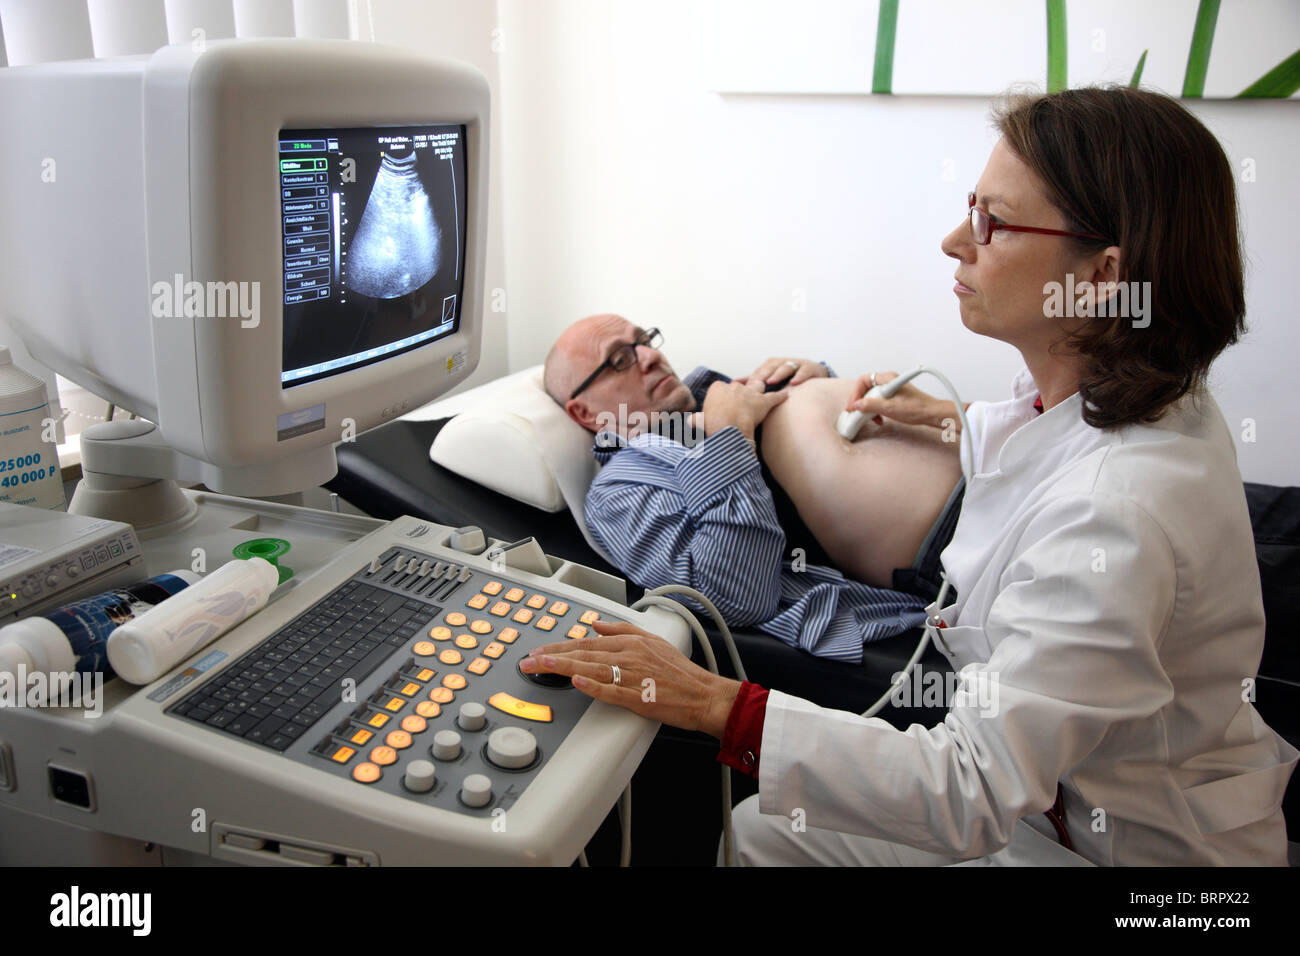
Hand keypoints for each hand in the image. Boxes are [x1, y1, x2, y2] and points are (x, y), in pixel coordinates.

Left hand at [519, 621, 742, 737]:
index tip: (539, 651)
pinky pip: (611, 691)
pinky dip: (593, 686)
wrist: (703, 694)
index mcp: (631, 643)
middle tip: (528, 661)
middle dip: (551, 657)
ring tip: (540, 667)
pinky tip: (577, 682)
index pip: (586, 643)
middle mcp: (629, 657)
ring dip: (563, 668)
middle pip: (582, 654)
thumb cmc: (680, 672)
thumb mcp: (653, 641)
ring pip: (591, 669)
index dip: (559, 647)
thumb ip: (624, 630)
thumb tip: (598, 625)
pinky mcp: (638, 698)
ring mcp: (633, 677)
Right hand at [701, 379, 787, 438]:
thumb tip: (690, 421)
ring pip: (758, 386)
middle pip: (740, 386)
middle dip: (742, 392)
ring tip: (763, 390)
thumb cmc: (712, 426)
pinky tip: (786, 394)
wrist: (728, 430)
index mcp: (717, 389)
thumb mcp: (699, 421)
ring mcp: (750, 393)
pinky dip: (781, 396)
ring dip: (760, 389)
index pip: (721, 388)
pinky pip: (775, 396)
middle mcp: (734, 387)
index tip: (724, 404)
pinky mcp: (764, 402)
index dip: (723, 396)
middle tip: (743, 400)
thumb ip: (697, 419)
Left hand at [735, 357, 827, 387]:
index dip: (752, 379)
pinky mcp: (809, 367)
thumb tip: (734, 383)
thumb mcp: (771, 377)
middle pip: (770, 367)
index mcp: (771, 364)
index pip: (760, 371)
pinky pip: (803, 371)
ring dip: (778, 374)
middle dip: (762, 375)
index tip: (743, 389)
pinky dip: (799, 376)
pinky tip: (794, 383)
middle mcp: (782, 362)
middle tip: (754, 384)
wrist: (814, 373)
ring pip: (785, 367)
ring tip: (771, 382)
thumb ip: (754, 380)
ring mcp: (796, 363)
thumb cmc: (788, 377)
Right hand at [846, 371, 953, 429]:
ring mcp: (891, 388)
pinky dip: (875, 410)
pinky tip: (879, 418)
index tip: (852, 405)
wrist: (931, 414)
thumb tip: (857, 405)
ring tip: (869, 417)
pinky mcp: (893, 397)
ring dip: (867, 407)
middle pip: (866, 388)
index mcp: (887, 378)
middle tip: (855, 412)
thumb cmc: (917, 408)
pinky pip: (878, 401)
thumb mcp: (890, 408)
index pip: (863, 380)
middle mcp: (888, 381)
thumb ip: (871, 405)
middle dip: (860, 401)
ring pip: (871, 395)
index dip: (855, 393)